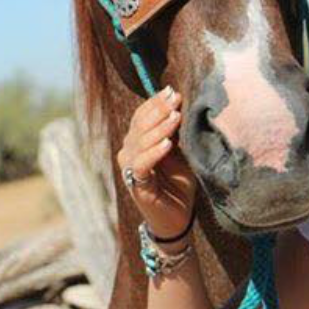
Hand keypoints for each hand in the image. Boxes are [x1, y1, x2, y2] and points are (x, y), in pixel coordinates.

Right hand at [116, 87, 196, 240]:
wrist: (178, 217)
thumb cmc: (178, 183)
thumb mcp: (179, 152)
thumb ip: (174, 132)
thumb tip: (179, 104)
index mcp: (137, 142)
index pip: (141, 116)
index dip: (155, 103)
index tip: (172, 91)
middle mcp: (128, 153)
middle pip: (139, 125)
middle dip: (159, 110)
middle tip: (176, 99)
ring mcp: (130, 169)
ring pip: (140, 141)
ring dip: (159, 127)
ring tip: (176, 117)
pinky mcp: (136, 185)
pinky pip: (142, 164)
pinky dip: (154, 152)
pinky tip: (168, 143)